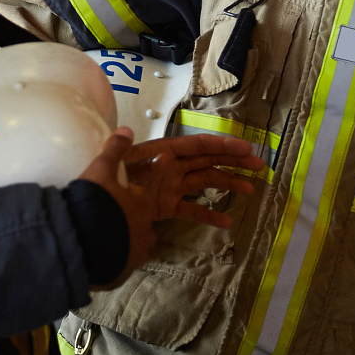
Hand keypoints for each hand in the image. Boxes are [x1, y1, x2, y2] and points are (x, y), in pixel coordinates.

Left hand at [76, 130, 260, 287]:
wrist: (94, 219)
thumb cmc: (103, 189)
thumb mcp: (107, 165)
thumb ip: (116, 149)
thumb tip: (124, 132)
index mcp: (160, 153)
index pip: (197, 146)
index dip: (222, 146)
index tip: (246, 150)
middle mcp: (169, 167)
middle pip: (207, 161)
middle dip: (233, 162)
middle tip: (260, 166)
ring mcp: (169, 187)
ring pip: (204, 182)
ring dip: (228, 184)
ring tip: (251, 190)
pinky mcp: (166, 207)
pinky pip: (191, 210)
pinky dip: (208, 215)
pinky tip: (227, 223)